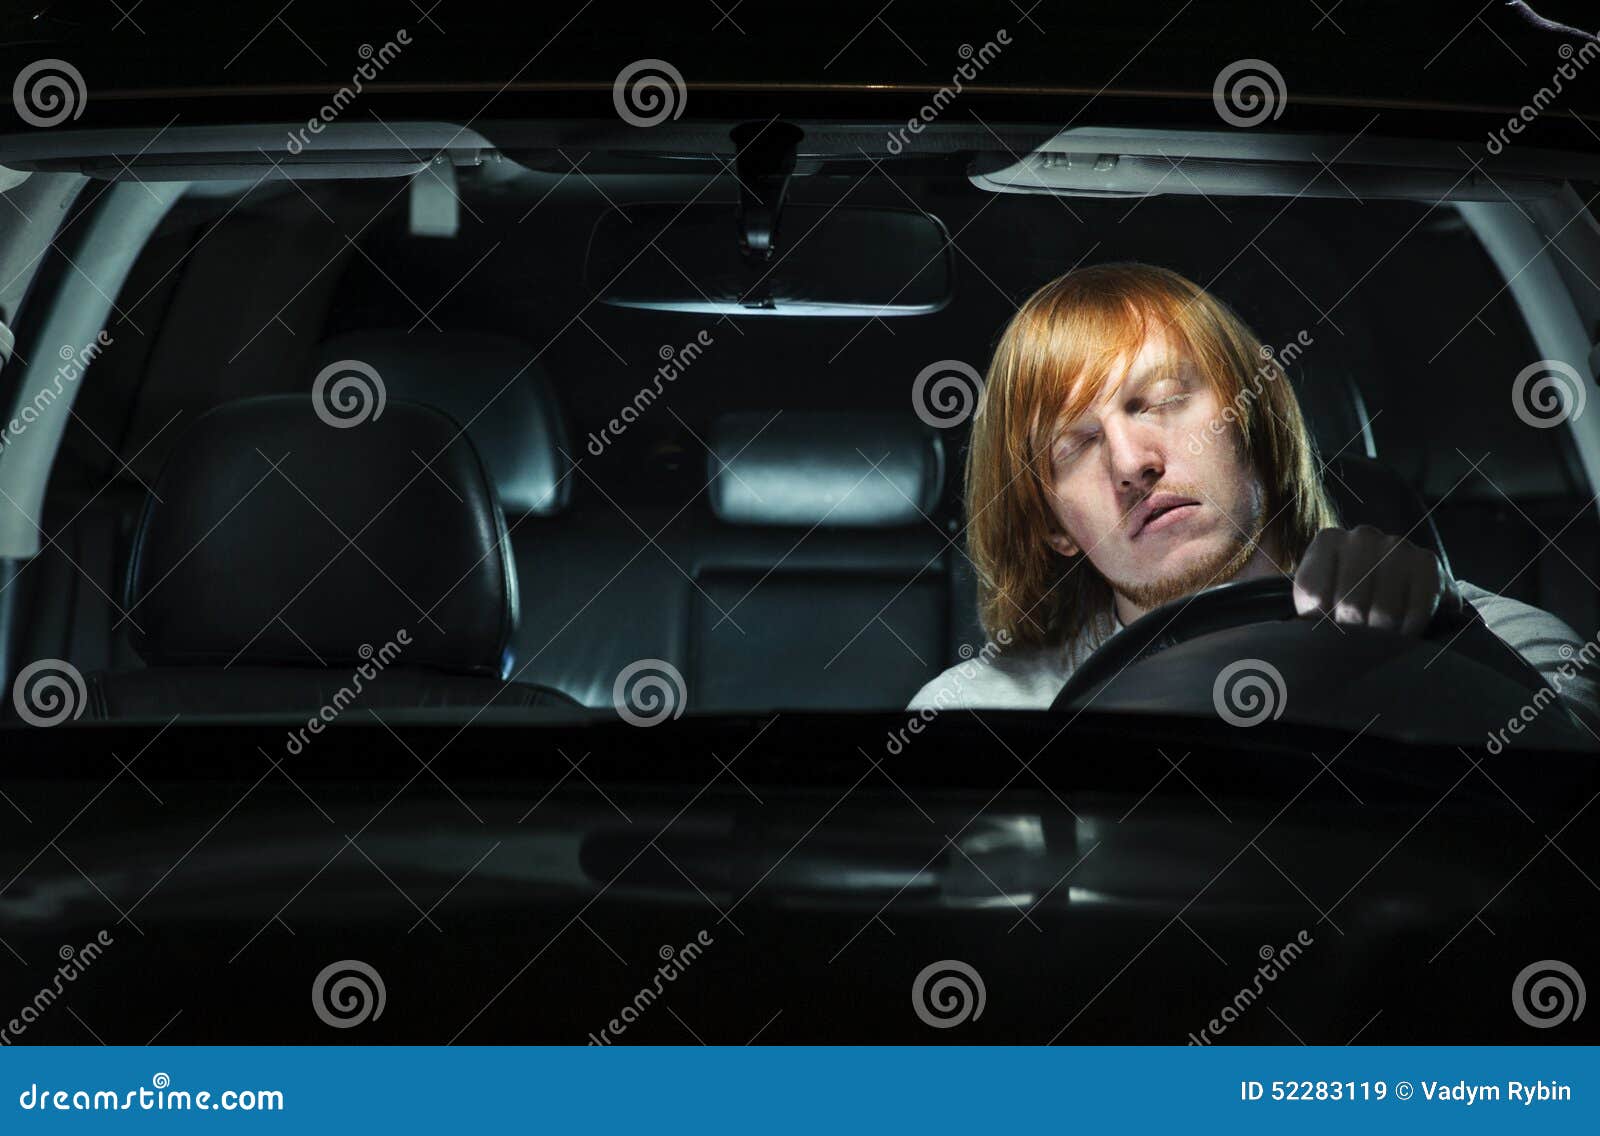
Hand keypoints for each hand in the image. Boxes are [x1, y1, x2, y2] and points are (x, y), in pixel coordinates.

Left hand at [1291, 524, 1462, 635]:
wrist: (1401, 588)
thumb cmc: (1348, 599)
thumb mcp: (1318, 602)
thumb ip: (1309, 613)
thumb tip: (1311, 635)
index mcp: (1328, 541)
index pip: (1314, 596)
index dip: (1322, 624)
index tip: (1329, 629)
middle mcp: (1362, 536)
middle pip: (1350, 606)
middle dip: (1354, 633)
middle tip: (1358, 642)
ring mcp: (1397, 546)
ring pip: (1384, 612)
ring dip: (1383, 636)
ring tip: (1380, 638)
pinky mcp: (1427, 562)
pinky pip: (1416, 611)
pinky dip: (1409, 630)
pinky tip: (1405, 631)